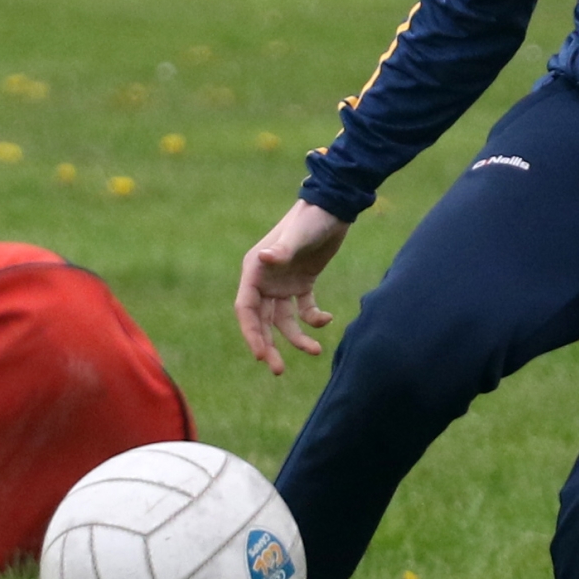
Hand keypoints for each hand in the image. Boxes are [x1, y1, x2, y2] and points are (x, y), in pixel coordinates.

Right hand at [235, 198, 349, 375]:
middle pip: (261, 322)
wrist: (333, 207)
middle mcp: (265, 280)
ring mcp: (283, 284)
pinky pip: (304, 310)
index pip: (245, 309)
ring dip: (296, 338)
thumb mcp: (297, 235)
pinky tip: (327, 320)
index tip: (261, 354)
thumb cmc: (311, 218)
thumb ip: (281, 250)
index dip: (251, 333)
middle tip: (278, 370)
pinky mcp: (303, 283)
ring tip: (315, 351)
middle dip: (268, 346)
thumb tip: (264, 259)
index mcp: (254, 270)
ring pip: (283, 321)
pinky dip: (314, 319)